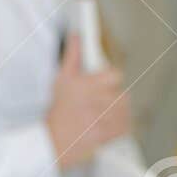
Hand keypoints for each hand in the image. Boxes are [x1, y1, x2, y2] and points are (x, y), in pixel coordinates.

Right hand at [46, 33, 130, 168]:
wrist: (51, 140)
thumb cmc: (58, 111)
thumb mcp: (62, 80)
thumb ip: (72, 56)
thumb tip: (75, 36)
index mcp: (85, 84)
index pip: (116, 75)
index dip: (112, 80)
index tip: (105, 85)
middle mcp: (93, 100)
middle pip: (123, 94)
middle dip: (114, 98)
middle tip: (103, 103)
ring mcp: (100, 118)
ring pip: (125, 110)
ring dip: (119, 112)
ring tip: (105, 114)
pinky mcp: (104, 134)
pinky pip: (125, 127)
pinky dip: (121, 126)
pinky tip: (109, 124)